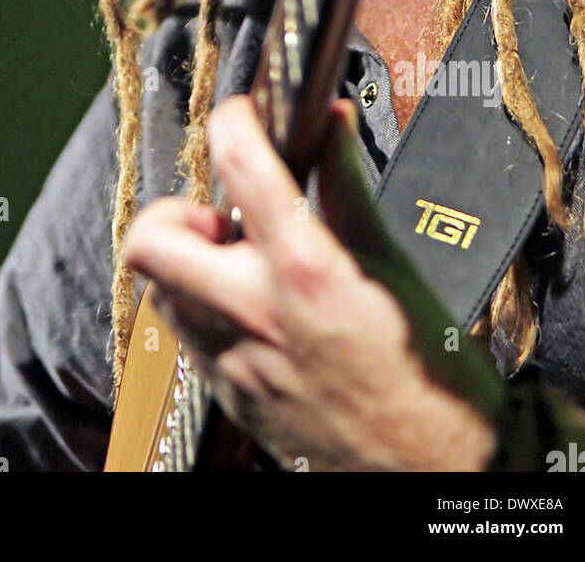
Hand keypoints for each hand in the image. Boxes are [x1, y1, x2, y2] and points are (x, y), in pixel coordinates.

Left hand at [122, 95, 496, 471]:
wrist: (434, 471)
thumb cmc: (428, 376)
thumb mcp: (393, 265)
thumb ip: (347, 188)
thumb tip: (331, 127)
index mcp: (304, 273)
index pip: (240, 165)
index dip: (234, 120)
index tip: (243, 115)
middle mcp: (255, 316)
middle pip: (150, 242)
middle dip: (172, 211)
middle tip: (217, 213)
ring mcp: (234, 362)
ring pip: (161, 291)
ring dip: (187, 262)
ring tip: (237, 260)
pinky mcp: (229, 395)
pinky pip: (187, 338)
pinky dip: (203, 308)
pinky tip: (248, 307)